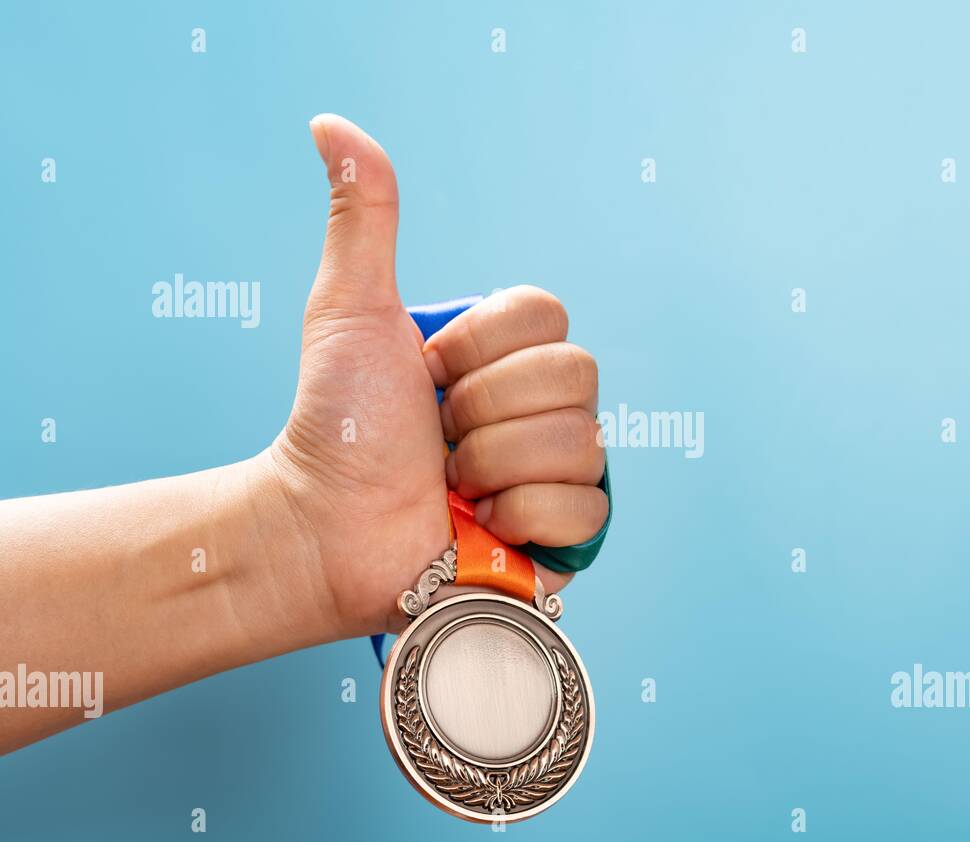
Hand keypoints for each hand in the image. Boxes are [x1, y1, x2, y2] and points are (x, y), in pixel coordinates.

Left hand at [264, 114, 606, 639]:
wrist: (325, 526)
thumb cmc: (338, 425)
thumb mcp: (351, 312)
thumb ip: (365, 218)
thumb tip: (332, 124)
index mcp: (511, 355)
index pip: (550, 316)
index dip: (480, 347)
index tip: (427, 374)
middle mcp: (546, 407)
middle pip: (575, 376)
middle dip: (482, 410)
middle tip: (436, 438)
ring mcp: (562, 469)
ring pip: (581, 441)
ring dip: (495, 467)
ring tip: (453, 486)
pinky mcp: (569, 534)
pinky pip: (588, 509)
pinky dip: (523, 518)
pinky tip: (482, 527)